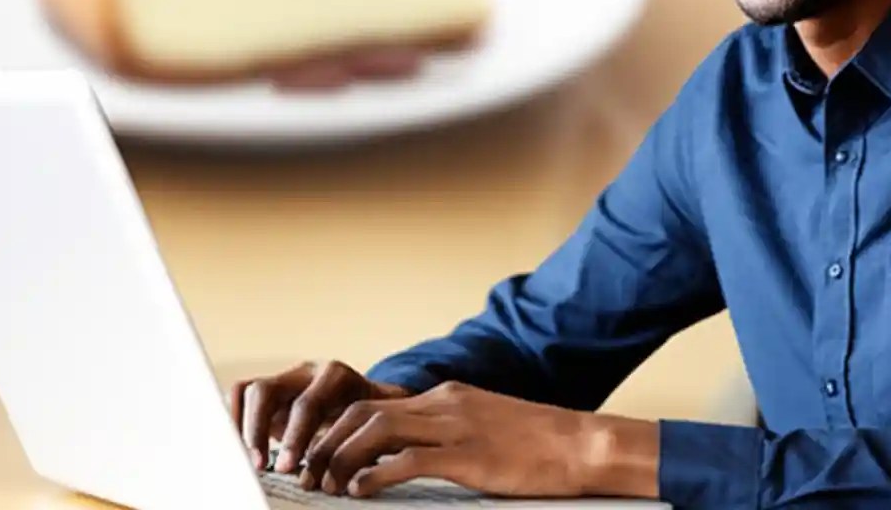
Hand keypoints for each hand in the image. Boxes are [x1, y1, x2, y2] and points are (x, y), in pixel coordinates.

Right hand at [229, 360, 411, 473]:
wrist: (371, 399)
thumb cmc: (372, 416)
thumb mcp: (375, 423)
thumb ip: (362, 439)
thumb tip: (355, 468)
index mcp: (335, 377)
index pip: (306, 404)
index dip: (294, 437)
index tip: (287, 465)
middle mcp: (306, 372)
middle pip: (267, 390)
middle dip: (258, 431)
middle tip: (260, 466)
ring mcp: (285, 378)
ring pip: (250, 391)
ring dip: (243, 427)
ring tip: (247, 458)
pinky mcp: (270, 390)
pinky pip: (241, 394)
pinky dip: (235, 418)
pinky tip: (240, 446)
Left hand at [301, 381, 660, 499]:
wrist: (582, 444)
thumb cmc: (538, 443)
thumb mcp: (483, 426)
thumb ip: (445, 433)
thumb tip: (407, 455)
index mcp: (444, 397)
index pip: (373, 404)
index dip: (338, 429)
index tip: (318, 453)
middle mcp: (442, 404)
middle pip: (365, 413)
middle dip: (329, 442)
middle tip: (307, 472)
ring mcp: (455, 428)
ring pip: (378, 431)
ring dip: (343, 458)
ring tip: (325, 485)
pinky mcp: (469, 456)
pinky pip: (409, 461)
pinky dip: (376, 476)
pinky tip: (361, 493)